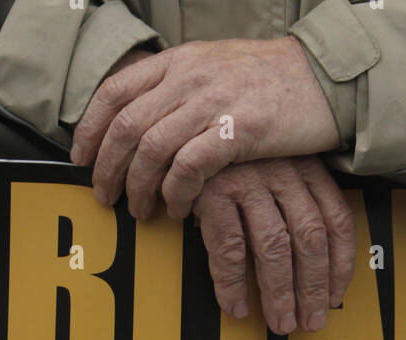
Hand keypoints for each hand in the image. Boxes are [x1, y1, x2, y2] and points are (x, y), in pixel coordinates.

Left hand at [71, 37, 339, 219]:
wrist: (324, 79)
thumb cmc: (271, 83)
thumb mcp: (215, 71)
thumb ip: (178, 90)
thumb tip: (145, 122)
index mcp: (178, 60)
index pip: (114, 91)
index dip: (90, 130)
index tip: (81, 160)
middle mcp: (189, 77)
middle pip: (126, 126)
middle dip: (107, 168)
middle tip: (105, 198)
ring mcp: (213, 102)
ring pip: (151, 150)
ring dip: (139, 188)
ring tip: (141, 212)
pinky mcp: (239, 131)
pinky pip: (188, 167)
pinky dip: (175, 193)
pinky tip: (177, 209)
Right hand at [193, 157, 355, 334]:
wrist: (180, 127)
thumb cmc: (231, 156)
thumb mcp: (273, 168)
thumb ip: (294, 203)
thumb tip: (312, 265)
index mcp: (306, 166)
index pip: (337, 220)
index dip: (340, 266)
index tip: (335, 298)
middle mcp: (282, 171)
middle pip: (310, 239)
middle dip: (313, 289)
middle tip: (310, 322)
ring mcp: (248, 180)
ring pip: (274, 247)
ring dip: (279, 294)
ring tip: (280, 323)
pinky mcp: (213, 191)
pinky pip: (229, 248)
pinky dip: (232, 284)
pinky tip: (236, 306)